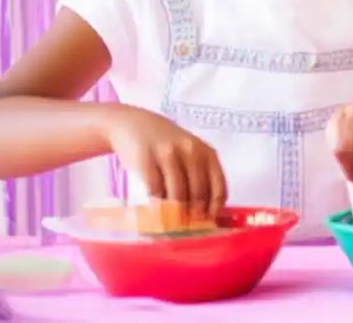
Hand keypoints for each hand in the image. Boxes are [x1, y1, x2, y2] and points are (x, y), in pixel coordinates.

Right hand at [101, 105, 226, 219]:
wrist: (134, 125)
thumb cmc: (168, 145)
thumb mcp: (191, 153)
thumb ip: (200, 175)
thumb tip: (205, 212)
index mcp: (207, 152)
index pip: (219, 186)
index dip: (215, 207)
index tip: (209, 221)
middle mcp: (191, 152)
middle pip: (198, 192)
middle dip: (194, 214)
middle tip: (188, 227)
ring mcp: (168, 155)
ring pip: (177, 194)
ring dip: (175, 213)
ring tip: (171, 223)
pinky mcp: (147, 160)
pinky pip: (155, 190)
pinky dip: (157, 204)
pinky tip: (155, 209)